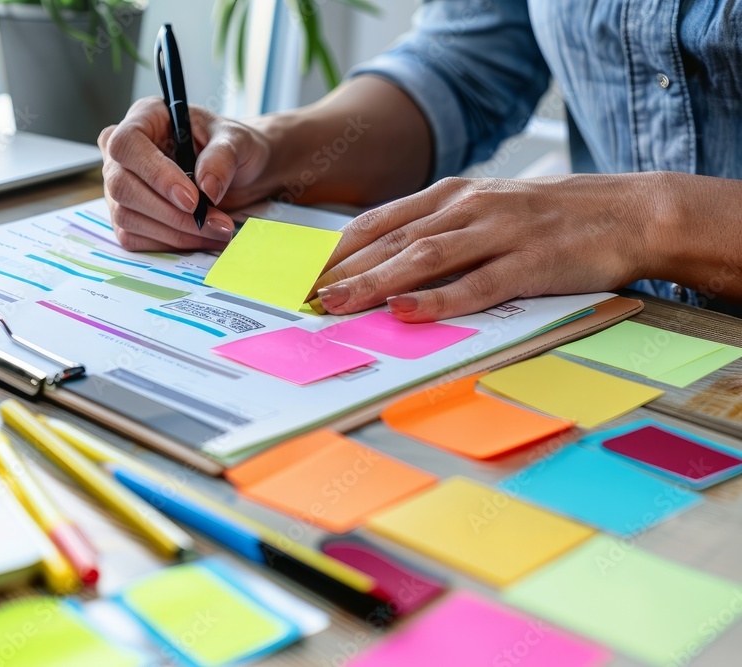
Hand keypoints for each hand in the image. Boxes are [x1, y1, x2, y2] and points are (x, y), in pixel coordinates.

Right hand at [99, 97, 272, 251]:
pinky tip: (200, 238)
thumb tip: (206, 188)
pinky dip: (170, 243)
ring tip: (216, 232)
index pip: (127, 145)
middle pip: (121, 186)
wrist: (240, 174)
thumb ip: (222, 157)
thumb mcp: (238, 142)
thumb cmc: (233, 148)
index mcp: (144, 118)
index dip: (155, 174)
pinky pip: (135, 237)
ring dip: (175, 232)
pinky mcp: (127, 215)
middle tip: (214, 222)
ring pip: (127, 217)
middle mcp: (124, 152)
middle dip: (170, 213)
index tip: (192, 200)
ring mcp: (121, 185)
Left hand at [313, 175, 657, 320]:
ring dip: (376, 282)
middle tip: (308, 297)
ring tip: (339, 303)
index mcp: (454, 194)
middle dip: (346, 270)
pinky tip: (406, 312)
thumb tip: (387, 266)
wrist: (628, 211)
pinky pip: (477, 285)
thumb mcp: (486, 210)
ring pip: (425, 258)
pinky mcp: (530, 264)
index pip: (381, 222)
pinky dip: (438, 300)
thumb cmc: (549, 218)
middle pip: (393, 240)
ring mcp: (500, 233)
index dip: (340, 250)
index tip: (307, 275)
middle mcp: (470, 208)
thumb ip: (440, 230)